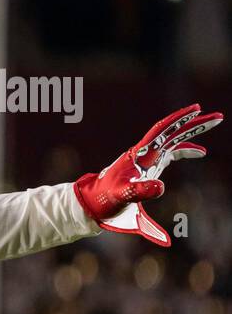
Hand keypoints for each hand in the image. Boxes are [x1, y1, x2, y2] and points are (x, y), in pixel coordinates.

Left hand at [73, 104, 221, 246]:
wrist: (94, 204)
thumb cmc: (106, 199)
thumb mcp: (124, 195)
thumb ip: (141, 191)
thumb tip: (161, 187)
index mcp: (140, 154)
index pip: (162, 130)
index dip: (179, 118)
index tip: (197, 109)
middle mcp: (145, 153)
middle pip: (173, 132)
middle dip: (195, 123)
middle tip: (219, 116)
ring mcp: (148, 159)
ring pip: (174, 140)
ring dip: (193, 132)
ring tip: (213, 123)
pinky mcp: (149, 167)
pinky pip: (171, 153)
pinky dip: (186, 151)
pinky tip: (200, 153)